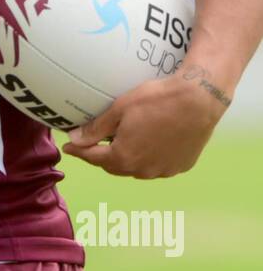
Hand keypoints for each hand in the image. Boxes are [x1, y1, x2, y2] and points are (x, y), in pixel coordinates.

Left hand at [61, 67, 228, 177]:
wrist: (199, 100)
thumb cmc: (157, 100)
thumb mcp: (120, 109)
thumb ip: (96, 129)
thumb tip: (75, 140)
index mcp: (124, 157)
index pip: (93, 158)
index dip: (79, 152)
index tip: (70, 147)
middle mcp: (143, 170)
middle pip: (115, 166)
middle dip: (103, 156)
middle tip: (95, 144)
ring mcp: (164, 170)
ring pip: (138, 167)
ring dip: (128, 158)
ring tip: (125, 143)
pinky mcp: (181, 165)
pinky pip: (159, 164)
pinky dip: (151, 157)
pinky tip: (152, 143)